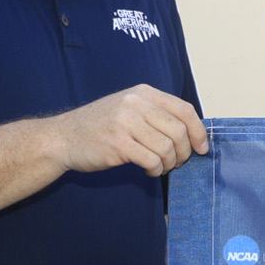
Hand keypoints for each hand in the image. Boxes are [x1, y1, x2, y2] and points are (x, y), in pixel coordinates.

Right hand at [54, 84, 208, 176]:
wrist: (63, 138)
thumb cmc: (99, 127)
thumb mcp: (128, 108)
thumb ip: (156, 114)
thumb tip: (191, 133)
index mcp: (143, 93)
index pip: (184, 109)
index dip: (199, 131)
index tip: (202, 148)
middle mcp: (136, 104)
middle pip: (179, 131)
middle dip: (184, 152)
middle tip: (177, 162)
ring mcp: (126, 122)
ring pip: (167, 148)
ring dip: (169, 164)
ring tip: (161, 167)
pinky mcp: (118, 143)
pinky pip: (152, 160)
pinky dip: (156, 170)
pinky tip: (149, 171)